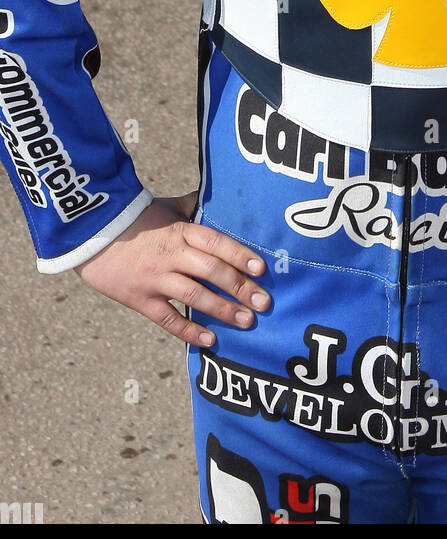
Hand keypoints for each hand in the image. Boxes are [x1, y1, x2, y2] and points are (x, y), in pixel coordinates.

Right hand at [74, 192, 269, 347]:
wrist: (90, 234)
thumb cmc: (134, 219)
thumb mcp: (165, 208)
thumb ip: (193, 207)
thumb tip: (217, 197)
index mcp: (180, 231)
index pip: (216, 242)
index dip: (239, 255)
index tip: (261, 268)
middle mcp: (171, 255)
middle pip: (211, 271)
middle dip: (240, 287)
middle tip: (265, 302)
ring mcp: (155, 279)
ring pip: (194, 297)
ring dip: (223, 310)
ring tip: (247, 321)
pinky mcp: (140, 299)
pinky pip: (168, 319)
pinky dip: (189, 331)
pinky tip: (211, 340)